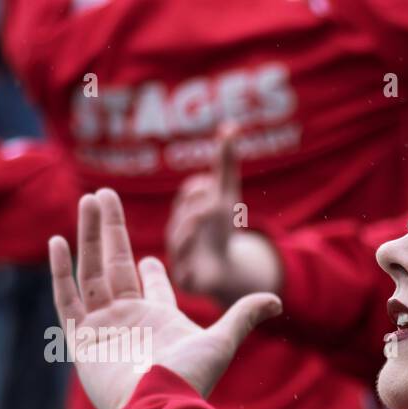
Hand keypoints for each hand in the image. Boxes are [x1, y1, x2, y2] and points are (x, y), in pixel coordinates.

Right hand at [49, 188, 281, 408]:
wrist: (157, 407)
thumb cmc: (189, 377)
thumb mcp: (222, 340)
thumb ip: (244, 315)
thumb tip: (277, 298)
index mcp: (159, 318)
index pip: (152, 286)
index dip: (152, 269)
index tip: (150, 254)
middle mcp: (129, 319)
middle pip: (116, 265)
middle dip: (110, 231)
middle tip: (104, 197)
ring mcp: (103, 326)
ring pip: (91, 271)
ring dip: (89, 235)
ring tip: (88, 200)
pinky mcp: (81, 336)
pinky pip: (66, 297)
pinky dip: (61, 270)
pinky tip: (59, 240)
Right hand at [166, 128, 281, 300]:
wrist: (223, 270)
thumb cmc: (219, 229)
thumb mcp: (225, 197)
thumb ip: (225, 164)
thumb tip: (230, 126)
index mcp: (184, 214)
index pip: (189, 200)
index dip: (197, 193)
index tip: (209, 185)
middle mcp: (177, 235)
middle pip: (183, 222)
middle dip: (193, 211)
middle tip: (210, 200)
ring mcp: (180, 258)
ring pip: (181, 246)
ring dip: (191, 234)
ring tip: (204, 222)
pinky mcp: (187, 281)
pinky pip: (185, 275)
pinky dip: (190, 271)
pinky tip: (198, 267)